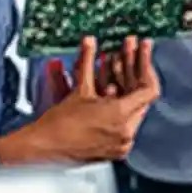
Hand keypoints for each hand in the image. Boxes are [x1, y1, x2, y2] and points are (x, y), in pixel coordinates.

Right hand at [0, 37, 159, 164]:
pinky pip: (124, 123)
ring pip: (132, 109)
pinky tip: (108, 88)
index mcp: (121, 116)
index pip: (149, 89)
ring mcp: (121, 143)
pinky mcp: (113, 149)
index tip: (142, 52)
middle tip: (126, 52)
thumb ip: (88, 62)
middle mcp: (126, 132)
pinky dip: (118, 105)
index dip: (146, 66)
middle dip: (132, 72)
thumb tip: (90, 43)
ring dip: (123, 86)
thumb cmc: (57, 125)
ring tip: (112, 67)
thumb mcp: (79, 89)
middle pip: (141, 97)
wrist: (41, 149)